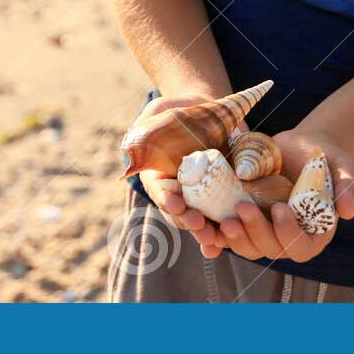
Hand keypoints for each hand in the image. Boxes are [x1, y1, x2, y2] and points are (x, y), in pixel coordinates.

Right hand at [124, 93, 224, 255]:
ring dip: (204, 233)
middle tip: (198, 223)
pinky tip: (224, 244)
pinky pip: (221, 217)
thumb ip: (144, 130)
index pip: (160, 191)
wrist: (208, 109)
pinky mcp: (221, 195)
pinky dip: (223, 233)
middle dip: (187, 220)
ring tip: (213, 240)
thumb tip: (129, 154)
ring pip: (199, 221)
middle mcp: (177, 190)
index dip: (167, 199)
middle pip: (179, 213)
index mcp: (157, 174)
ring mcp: (199, 196)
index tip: (177, 203)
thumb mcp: (156, 113)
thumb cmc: (176, 109)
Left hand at [204, 127, 353, 263]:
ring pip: (248, 246)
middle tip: (243, 207)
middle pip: (271, 248)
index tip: (281, 208)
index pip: (301, 247)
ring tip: (224, 218)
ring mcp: (266, 229)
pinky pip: (232, 233)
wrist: (301, 146)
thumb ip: (349, 187)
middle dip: (256, 232)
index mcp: (314, 233)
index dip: (289, 235)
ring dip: (235, 237)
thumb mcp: (345, 167)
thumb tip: (348, 211)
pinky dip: (218, 231)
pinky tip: (207, 220)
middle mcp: (288, 237)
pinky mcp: (247, 218)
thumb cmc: (328, 158)